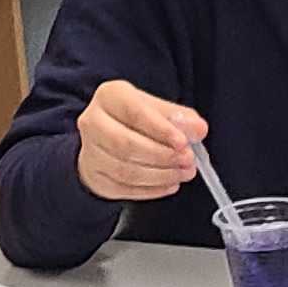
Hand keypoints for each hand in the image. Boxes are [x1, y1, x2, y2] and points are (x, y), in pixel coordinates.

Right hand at [75, 77, 207, 202]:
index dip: (160, 129)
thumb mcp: (156, 108)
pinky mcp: (95, 177)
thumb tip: (197, 128)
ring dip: (160, 175)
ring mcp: (90, 152)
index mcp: (109, 97)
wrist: (107, 137)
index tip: (183, 141)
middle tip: (187, 160)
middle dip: (162, 156)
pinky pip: (124, 189)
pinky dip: (151, 190)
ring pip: (125, 170)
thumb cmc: (133, 120)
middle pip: (126, 144)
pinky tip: (169, 183)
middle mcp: (92, 122)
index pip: (134, 113)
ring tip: (182, 172)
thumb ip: (178, 117)